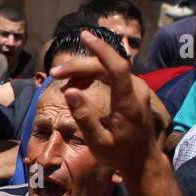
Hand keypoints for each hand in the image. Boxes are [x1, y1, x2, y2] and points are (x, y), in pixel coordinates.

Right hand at [49, 29, 156, 179]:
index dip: (101, 49)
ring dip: (82, 71)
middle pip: (104, 66)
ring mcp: (136, 87)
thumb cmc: (119, 154)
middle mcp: (136, 90)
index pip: (117, 67)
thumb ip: (83, 117)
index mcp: (129, 102)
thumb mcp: (98, 142)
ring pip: (105, 68)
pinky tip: (75, 85)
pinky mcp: (131, 89)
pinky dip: (91, 76)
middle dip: (77, 67)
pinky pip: (109, 74)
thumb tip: (69, 92)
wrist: (142, 160)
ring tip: (60, 82)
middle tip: (53, 74)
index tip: (85, 35)